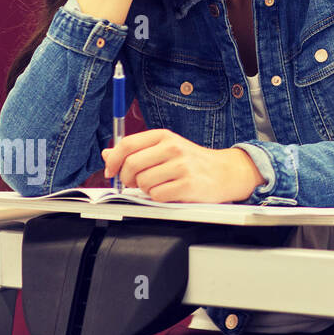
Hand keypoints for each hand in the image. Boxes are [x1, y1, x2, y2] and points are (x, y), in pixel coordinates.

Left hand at [102, 129, 265, 202]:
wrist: (226, 172)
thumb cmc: (194, 162)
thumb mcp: (167, 149)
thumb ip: (137, 151)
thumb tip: (107, 154)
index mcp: (165, 136)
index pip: (128, 144)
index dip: (114, 161)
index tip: (111, 171)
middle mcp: (173, 148)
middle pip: (132, 165)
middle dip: (127, 179)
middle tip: (134, 183)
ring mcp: (181, 166)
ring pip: (143, 183)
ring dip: (146, 190)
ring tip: (160, 186)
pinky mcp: (188, 184)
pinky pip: (157, 196)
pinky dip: (159, 198)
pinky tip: (170, 192)